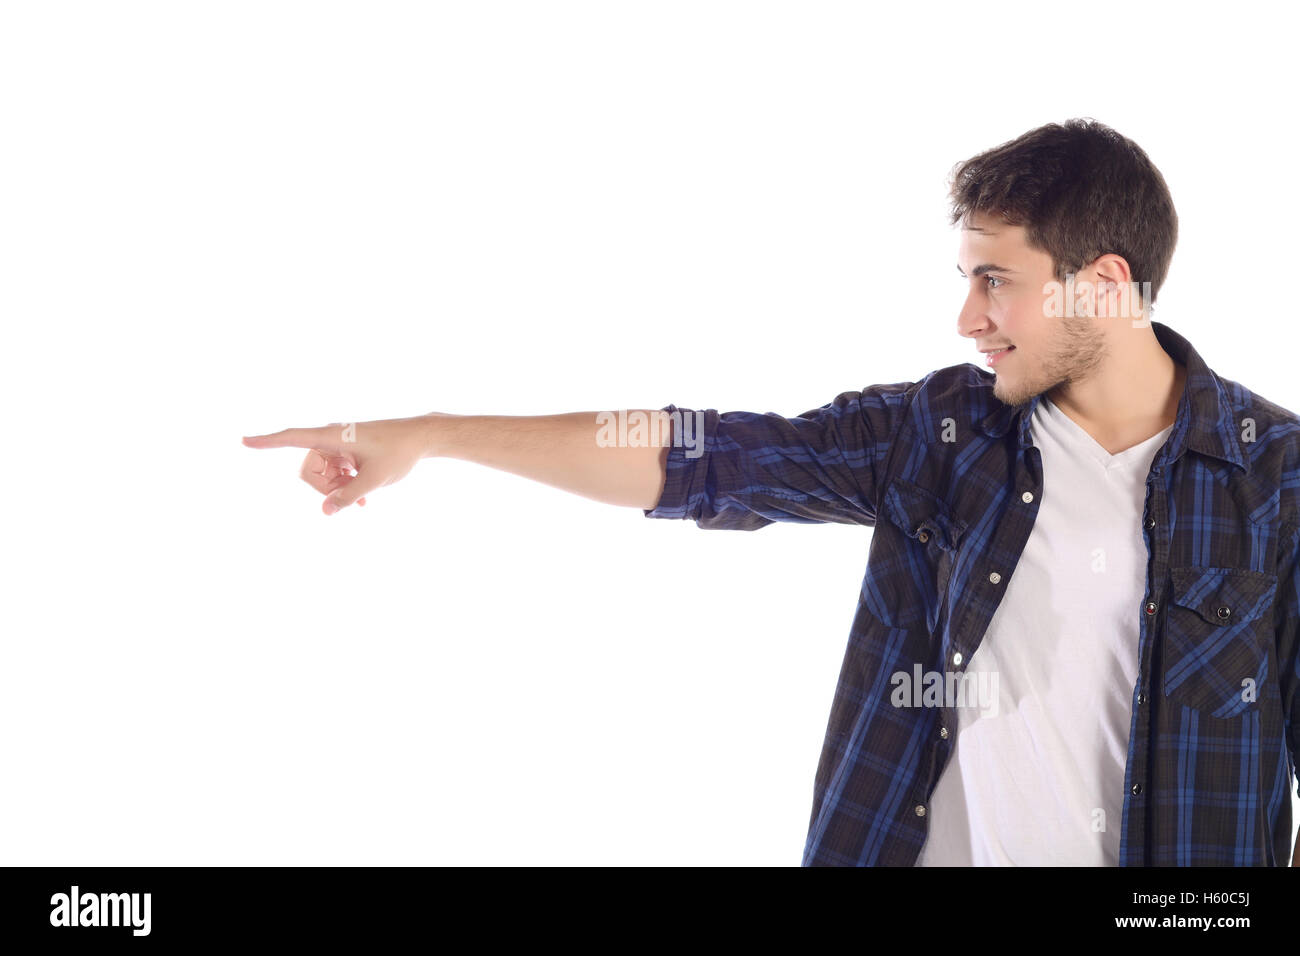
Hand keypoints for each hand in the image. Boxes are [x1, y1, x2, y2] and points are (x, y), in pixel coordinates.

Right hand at [242, 416, 432, 514]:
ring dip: (336, 489)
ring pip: (322, 475)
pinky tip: (363, 499)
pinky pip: (334, 472)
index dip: (268, 441)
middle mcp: (331, 437)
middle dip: (324, 488)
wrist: (422, 438)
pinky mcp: (347, 451)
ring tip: (362, 498)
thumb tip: (325, 511)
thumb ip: (348, 497)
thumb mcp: (374, 480)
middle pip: (308, 470)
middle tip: (351, 497)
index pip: (293, 437)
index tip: (244, 441)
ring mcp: (339, 445)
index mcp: (333, 436)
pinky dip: (344, 485)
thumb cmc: (399, 453)